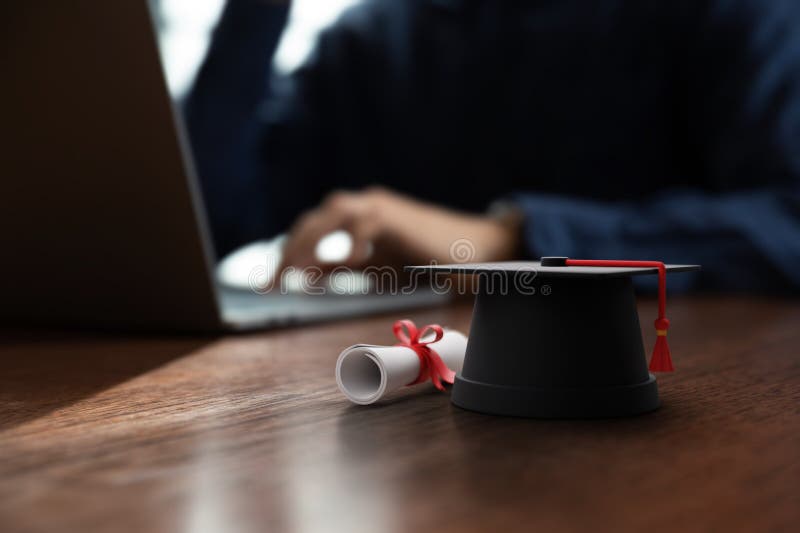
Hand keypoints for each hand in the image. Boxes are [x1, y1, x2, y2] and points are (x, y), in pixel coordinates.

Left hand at [280, 187, 521, 269]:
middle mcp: (364, 206)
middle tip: (272, 283)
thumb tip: (304, 277)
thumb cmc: (425, 260)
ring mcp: (381, 207)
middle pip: (315, 219)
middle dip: (290, 249)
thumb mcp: (374, 268)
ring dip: (311, 240)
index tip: (271, 284)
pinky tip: (344, 263)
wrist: (471, 251)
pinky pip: (366, 223)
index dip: (289, 254)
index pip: (312, 231)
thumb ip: (341, 269)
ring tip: (294, 270)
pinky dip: (352, 242)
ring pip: (334, 213)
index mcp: (357, 218)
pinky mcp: (398, 215)